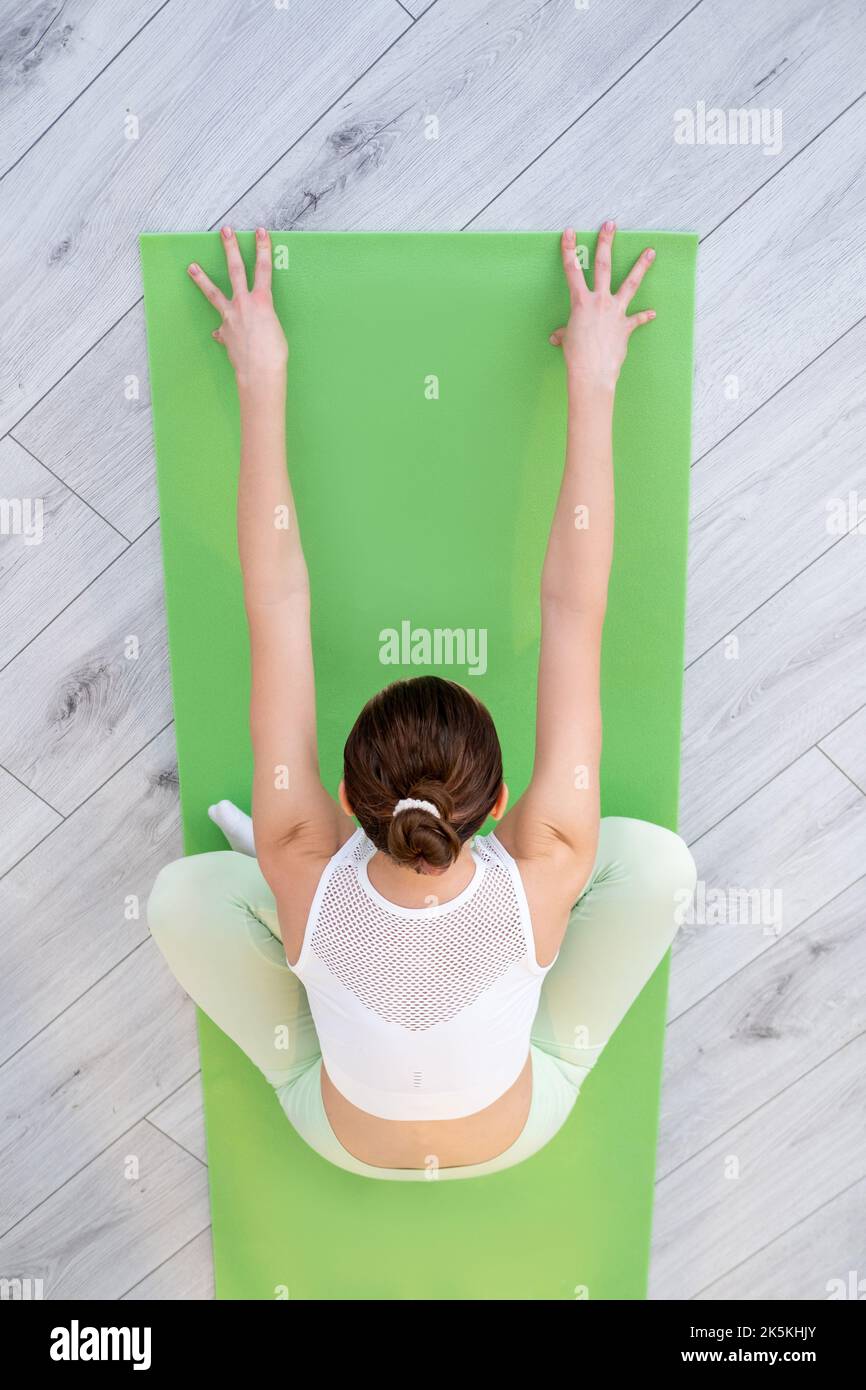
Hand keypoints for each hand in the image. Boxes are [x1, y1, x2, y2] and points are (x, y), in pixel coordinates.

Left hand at [188, 226, 287, 388]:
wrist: (260, 373)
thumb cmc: (274, 354)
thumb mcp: (275, 330)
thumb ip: (263, 320)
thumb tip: (252, 322)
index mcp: (263, 302)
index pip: (263, 269)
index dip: (262, 248)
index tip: (260, 232)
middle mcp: (244, 304)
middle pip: (236, 270)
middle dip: (230, 249)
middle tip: (224, 232)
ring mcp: (230, 317)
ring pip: (214, 293)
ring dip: (202, 279)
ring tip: (191, 267)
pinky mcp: (224, 333)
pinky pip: (222, 329)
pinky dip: (223, 331)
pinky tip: (219, 333)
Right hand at [549, 223, 654, 391]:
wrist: (591, 372)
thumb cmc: (576, 356)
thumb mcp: (567, 340)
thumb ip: (564, 333)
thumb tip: (559, 336)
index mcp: (581, 302)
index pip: (572, 270)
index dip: (570, 250)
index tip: (571, 232)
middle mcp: (600, 301)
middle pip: (603, 265)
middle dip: (606, 243)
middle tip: (611, 225)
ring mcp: (615, 312)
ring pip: (630, 283)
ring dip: (641, 266)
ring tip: (651, 252)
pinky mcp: (626, 326)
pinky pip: (637, 320)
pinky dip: (644, 317)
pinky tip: (652, 313)